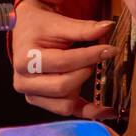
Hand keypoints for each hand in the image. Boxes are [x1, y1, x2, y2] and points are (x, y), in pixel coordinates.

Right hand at [11, 0, 117, 119]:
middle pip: (63, 86)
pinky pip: (70, 112)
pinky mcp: (45, 104)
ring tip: (84, 69)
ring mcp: (33, 96)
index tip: (110, 49)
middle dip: (84, 71)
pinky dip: (90, 112)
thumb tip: (108, 27)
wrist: (26, 33)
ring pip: (66, 104)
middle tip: (95, 57)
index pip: (63, 63)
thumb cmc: (39, 27)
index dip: (90, 56)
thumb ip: (82, 28)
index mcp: (25, 60)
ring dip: (81, 86)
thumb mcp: (58, 23)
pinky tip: (108, 110)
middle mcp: (24, 83)